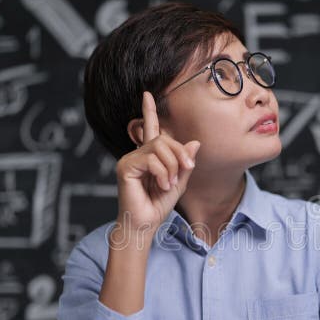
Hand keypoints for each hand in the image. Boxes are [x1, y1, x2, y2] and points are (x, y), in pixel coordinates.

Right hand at [113, 91, 200, 238]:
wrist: (145, 225)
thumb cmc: (157, 206)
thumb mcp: (179, 183)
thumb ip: (185, 163)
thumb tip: (194, 143)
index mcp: (148, 157)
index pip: (150, 130)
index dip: (149, 112)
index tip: (147, 94)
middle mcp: (136, 155)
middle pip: (163, 139)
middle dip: (179, 154)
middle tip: (186, 171)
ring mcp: (129, 160)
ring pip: (158, 148)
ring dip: (172, 166)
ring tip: (171, 184)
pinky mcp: (125, 167)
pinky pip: (151, 159)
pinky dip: (163, 172)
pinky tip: (163, 185)